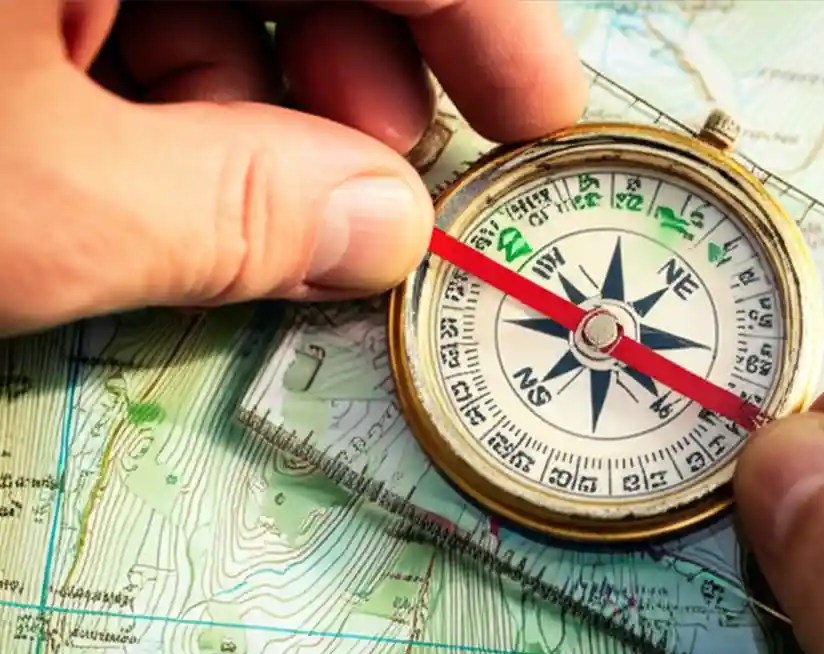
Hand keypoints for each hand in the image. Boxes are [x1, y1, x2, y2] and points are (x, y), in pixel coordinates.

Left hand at [0, 0, 584, 334]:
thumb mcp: (24, 202)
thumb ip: (226, 209)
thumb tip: (383, 227)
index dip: (488, 23)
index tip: (536, 121)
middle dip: (354, 83)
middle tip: (363, 203)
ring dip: (239, 109)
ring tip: (213, 215)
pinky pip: (112, 11)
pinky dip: (146, 100)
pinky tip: (123, 182)